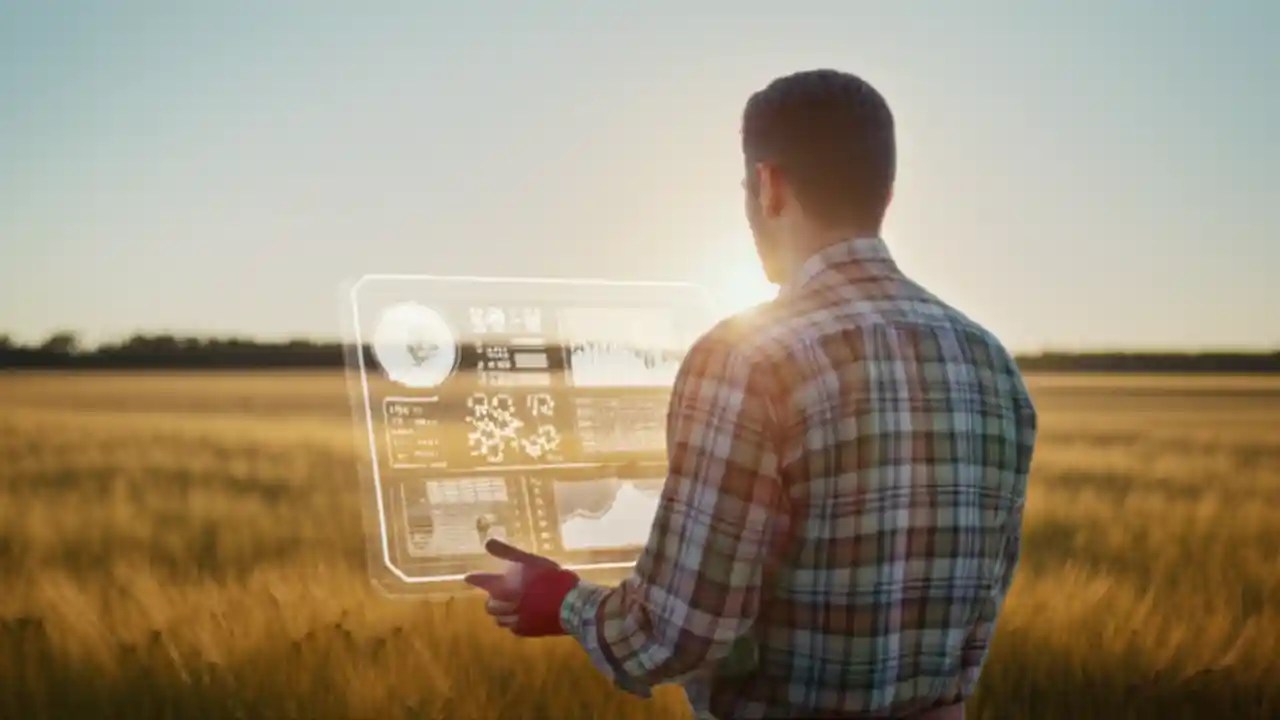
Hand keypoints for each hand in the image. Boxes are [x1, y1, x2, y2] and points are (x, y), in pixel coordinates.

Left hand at [464, 538, 579, 636]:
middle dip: (491, 600)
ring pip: (500, 620)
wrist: (572, 604)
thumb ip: (508, 553)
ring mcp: (517, 621)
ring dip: (501, 613)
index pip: (483, 582)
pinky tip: (522, 617)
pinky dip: (514, 623)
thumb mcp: (530, 560)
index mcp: (505, 588)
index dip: (475, 579)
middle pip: (490, 606)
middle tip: (496, 595)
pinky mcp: (528, 631)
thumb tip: (487, 542)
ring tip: (509, 607)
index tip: (467, 577)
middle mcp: (506, 606)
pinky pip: (514, 629)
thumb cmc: (550, 579)